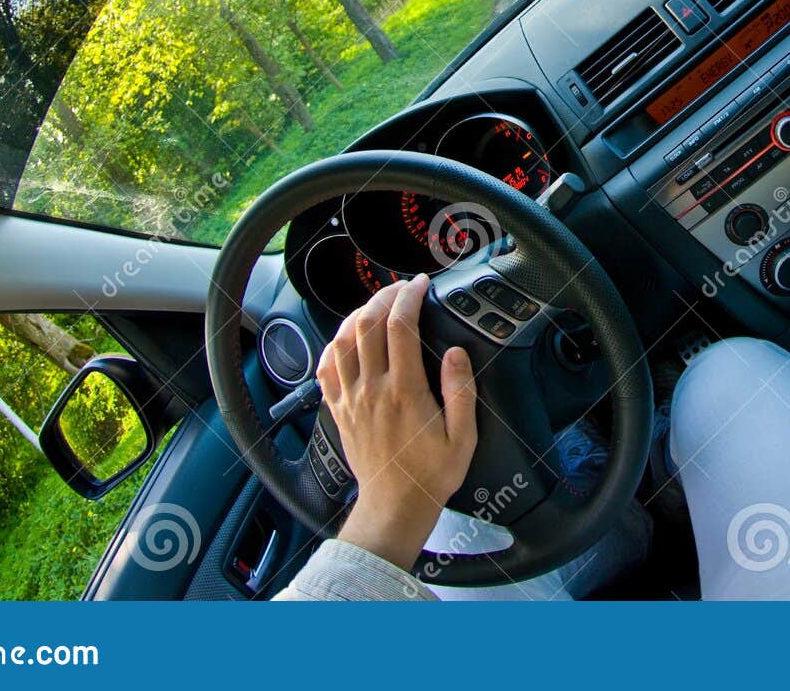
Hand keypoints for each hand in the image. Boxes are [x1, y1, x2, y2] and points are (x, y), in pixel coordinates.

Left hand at [316, 273, 478, 570]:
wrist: (394, 506)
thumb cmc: (430, 474)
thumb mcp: (463, 437)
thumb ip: (461, 391)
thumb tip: (455, 353)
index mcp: (405, 391)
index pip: (401, 326)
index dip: (409, 296)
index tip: (420, 285)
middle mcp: (373, 390)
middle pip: (367, 323)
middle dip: (384, 295)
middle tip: (402, 288)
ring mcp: (351, 399)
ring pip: (343, 339)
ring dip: (358, 313)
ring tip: (377, 305)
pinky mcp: (339, 409)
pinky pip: (326, 366)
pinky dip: (334, 343)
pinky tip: (348, 337)